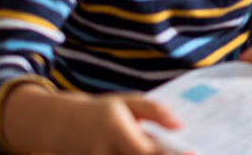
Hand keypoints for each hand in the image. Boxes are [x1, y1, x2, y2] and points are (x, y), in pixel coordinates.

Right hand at [3, 84, 183, 154]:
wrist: (57, 125)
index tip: (193, 153)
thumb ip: (154, 111)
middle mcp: (105, 151)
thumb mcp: (126, 103)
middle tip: (182, 151)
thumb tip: (180, 124)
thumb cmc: (98, 112)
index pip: (149, 151)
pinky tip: (136, 151)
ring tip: (154, 147)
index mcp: (116, 130)